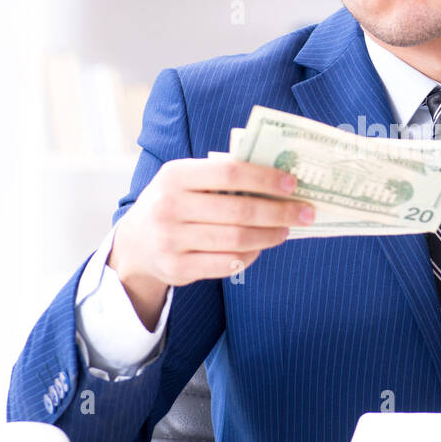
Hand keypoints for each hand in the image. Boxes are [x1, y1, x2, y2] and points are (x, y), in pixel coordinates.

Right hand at [108, 156, 314, 328]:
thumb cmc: (173, 204)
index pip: (230, 172)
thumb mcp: (185, 181)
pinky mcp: (177, 269)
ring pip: (237, 239)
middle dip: (280, 211)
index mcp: (175, 175)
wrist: (135, 244)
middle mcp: (169, 207)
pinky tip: (261, 248)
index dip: (265, 178)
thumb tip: (277, 181)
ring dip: (270, 235)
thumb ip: (221, 177)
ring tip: (286, 230)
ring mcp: (171, 241)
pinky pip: (227, 264)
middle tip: (306, 212)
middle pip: (240, 210)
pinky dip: (250, 256)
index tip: (293, 183)